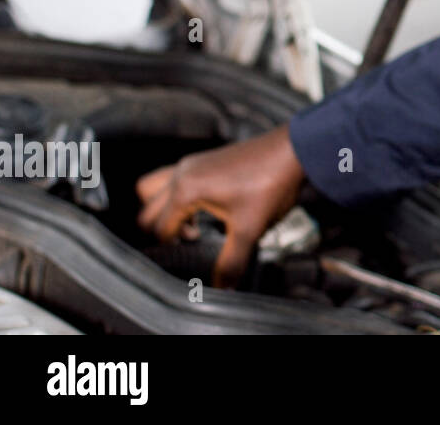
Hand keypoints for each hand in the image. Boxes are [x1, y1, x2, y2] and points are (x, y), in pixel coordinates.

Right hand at [135, 124, 306, 287]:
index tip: (194, 251)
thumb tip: (222, 288)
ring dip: (163, 209)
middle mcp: (181, 174)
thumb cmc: (270, 183)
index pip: (160, 229)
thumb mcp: (249, 229)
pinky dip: (176, 194)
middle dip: (162, 230)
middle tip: (190, 239)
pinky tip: (203, 206)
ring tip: (191, 221)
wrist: (292, 151)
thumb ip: (232, 262)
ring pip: (153, 188)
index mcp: (185, 191)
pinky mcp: (203, 158)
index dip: (173, 247)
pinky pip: (172, 177)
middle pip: (147, 210)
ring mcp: (191, 163)